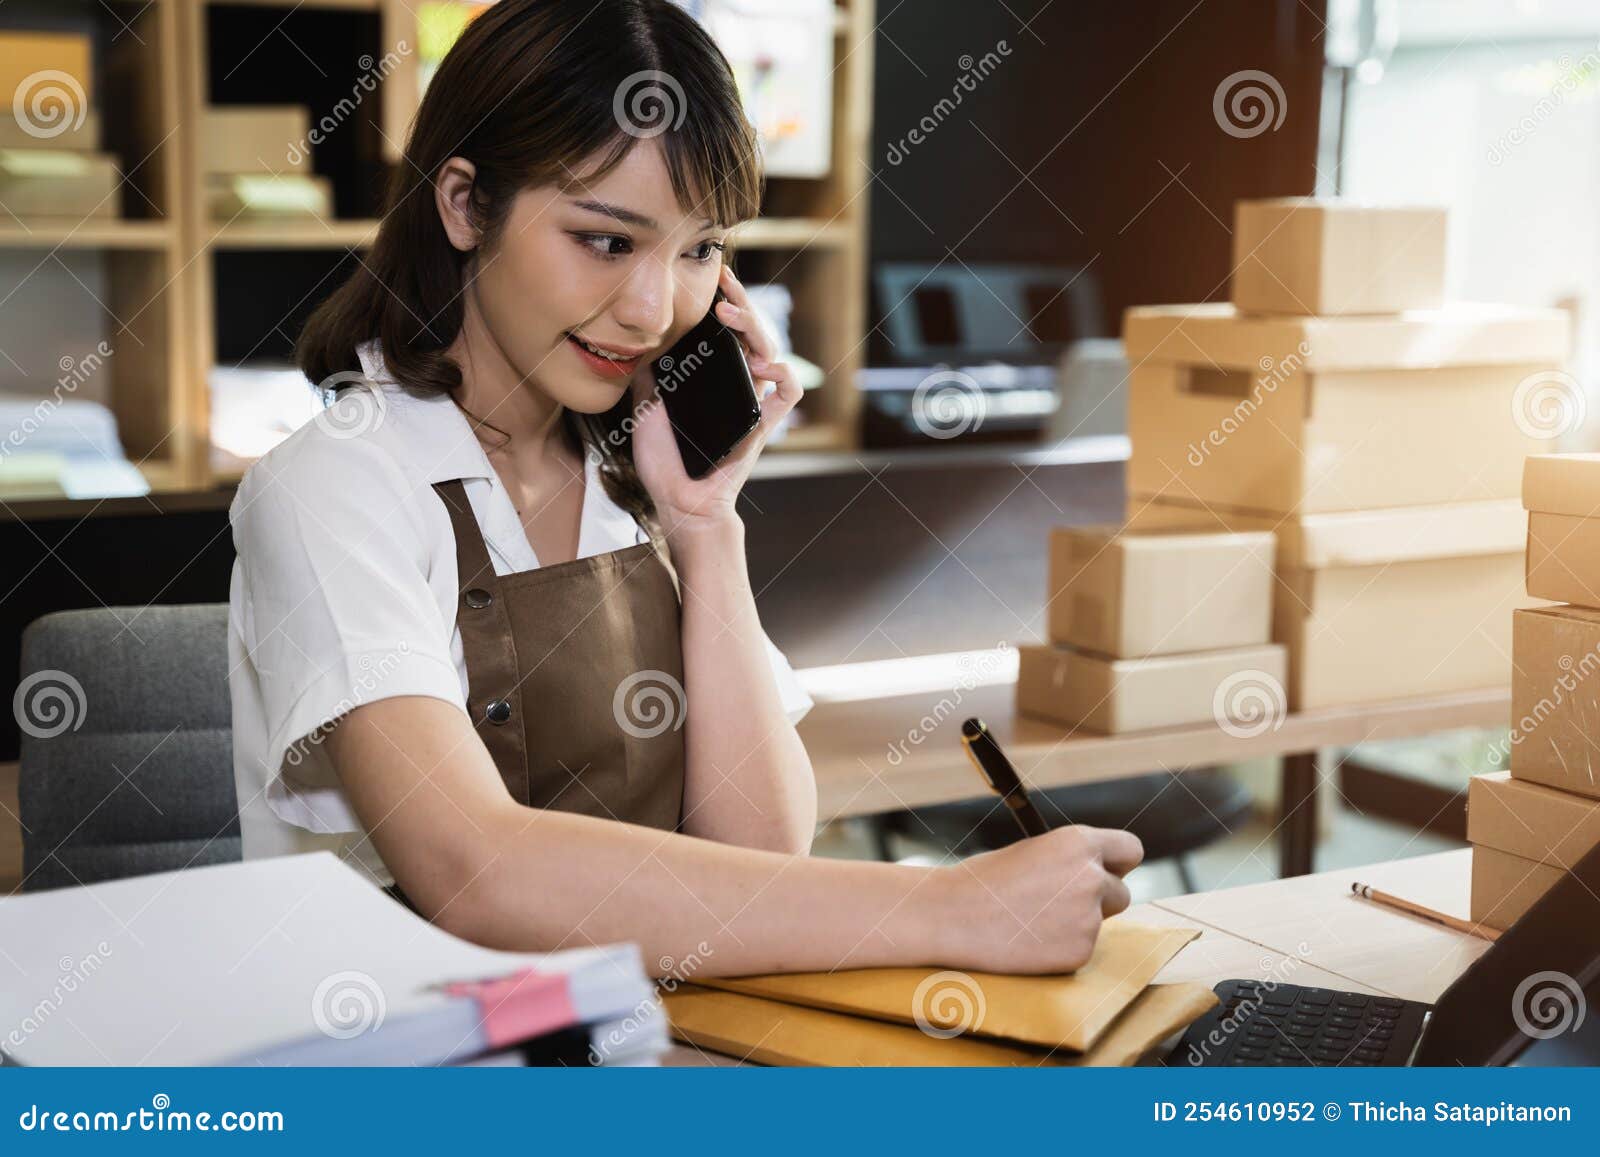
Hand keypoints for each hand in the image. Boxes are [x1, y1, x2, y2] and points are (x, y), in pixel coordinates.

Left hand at [628, 264, 803, 543]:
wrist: (679, 502)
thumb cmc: (665, 462)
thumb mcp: (645, 407)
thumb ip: (649, 376)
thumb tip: (639, 341)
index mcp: (714, 378)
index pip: (727, 332)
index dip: (725, 303)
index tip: (712, 281)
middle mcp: (738, 384)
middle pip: (752, 332)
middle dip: (741, 302)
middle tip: (724, 283)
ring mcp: (754, 402)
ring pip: (772, 351)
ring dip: (756, 327)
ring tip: (730, 313)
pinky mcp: (764, 424)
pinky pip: (787, 392)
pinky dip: (783, 372)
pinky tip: (764, 363)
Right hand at [934, 825, 1144, 973]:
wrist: (951, 916)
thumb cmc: (983, 881)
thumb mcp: (1033, 853)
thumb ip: (1071, 862)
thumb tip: (1098, 874)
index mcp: (1079, 843)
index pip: (1130, 850)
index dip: (1117, 864)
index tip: (1108, 872)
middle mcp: (1092, 877)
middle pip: (1121, 893)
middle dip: (1099, 900)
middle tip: (1059, 904)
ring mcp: (1089, 917)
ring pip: (1100, 924)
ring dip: (1077, 925)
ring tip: (1032, 922)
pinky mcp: (1080, 952)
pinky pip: (1081, 949)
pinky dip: (1061, 949)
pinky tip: (1028, 941)